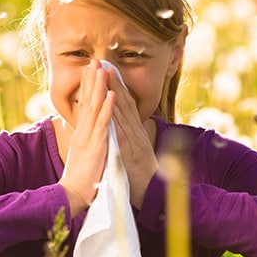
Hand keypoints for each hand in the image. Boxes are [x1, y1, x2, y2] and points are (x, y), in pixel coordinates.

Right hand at [59, 60, 115, 216]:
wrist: (73, 195)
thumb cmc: (81, 179)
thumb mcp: (84, 155)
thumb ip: (87, 142)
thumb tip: (88, 133)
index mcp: (81, 133)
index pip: (84, 105)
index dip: (88, 87)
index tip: (90, 71)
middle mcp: (83, 131)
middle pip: (87, 101)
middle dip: (91, 80)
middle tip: (94, 61)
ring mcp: (89, 137)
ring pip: (94, 107)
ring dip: (99, 87)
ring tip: (102, 69)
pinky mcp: (96, 145)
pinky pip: (103, 123)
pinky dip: (108, 108)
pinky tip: (111, 94)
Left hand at [105, 69, 158, 208]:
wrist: (153, 194)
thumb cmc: (142, 175)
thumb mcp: (136, 152)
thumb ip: (131, 138)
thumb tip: (124, 127)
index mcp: (135, 132)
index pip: (125, 104)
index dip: (116, 86)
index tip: (107, 70)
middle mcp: (135, 131)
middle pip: (123, 102)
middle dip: (113, 81)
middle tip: (103, 62)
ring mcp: (134, 140)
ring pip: (123, 111)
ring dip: (114, 91)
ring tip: (105, 73)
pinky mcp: (130, 151)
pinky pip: (122, 131)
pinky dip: (116, 116)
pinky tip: (110, 103)